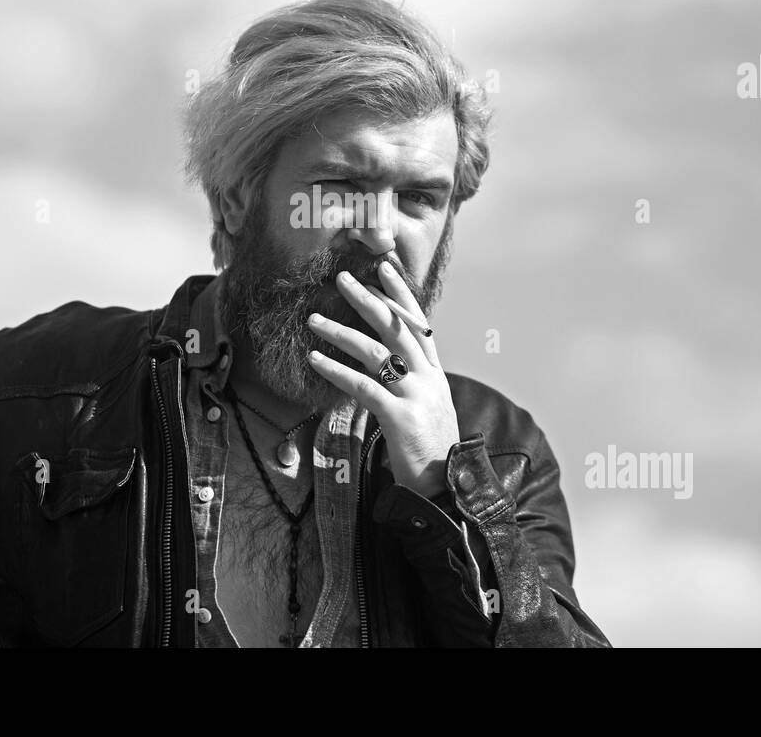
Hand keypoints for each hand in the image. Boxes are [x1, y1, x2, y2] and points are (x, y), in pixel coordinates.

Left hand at [306, 259, 459, 497]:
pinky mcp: (401, 418)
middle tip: (341, 278)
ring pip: (376, 352)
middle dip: (368, 299)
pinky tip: (314, 359)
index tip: (382, 268)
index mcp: (435, 374)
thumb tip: (386, 361)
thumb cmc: (430, 451)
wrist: (448, 491)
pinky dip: (336, 370)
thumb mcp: (428, 408)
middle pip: (396, 328)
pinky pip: (364, 387)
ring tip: (313, 319)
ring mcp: (417, 397)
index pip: (418, 324)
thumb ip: (411, 382)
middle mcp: (429, 379)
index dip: (400, 294)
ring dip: (341, 331)